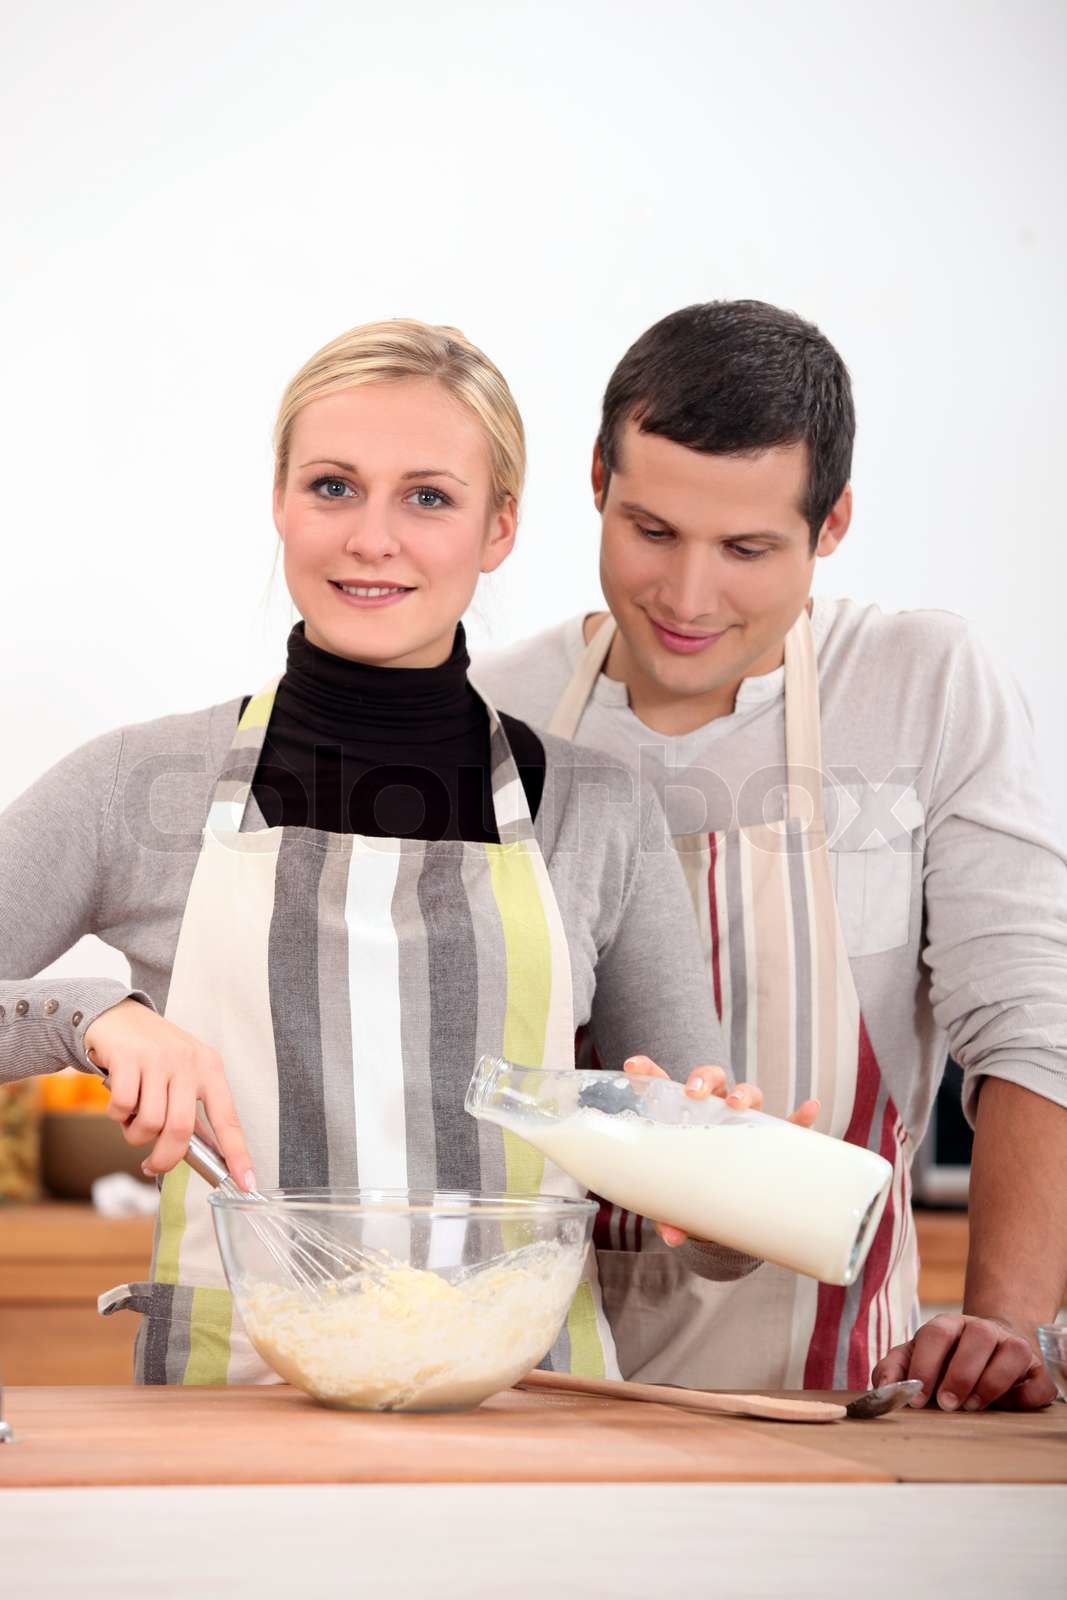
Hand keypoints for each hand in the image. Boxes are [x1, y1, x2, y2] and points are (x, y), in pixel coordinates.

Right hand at [84, 998, 253, 1188]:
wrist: (117, 1015)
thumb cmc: (154, 1054)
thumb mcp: (184, 1073)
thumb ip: (193, 1109)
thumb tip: (204, 1155)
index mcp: (210, 1068)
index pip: (228, 1118)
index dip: (237, 1154)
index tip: (246, 1183)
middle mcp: (188, 1062)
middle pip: (180, 1129)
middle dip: (165, 1158)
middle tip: (153, 1166)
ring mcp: (158, 1058)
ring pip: (150, 1122)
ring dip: (136, 1135)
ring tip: (132, 1121)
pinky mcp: (129, 1058)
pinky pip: (123, 1108)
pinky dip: (116, 1116)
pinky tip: (119, 1104)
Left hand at [623, 1055, 819, 1246]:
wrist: (729, 1212)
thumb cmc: (697, 1194)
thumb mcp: (682, 1204)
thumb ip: (672, 1216)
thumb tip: (672, 1235)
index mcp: (683, 1116)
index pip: (664, 1086)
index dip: (649, 1072)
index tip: (633, 1066)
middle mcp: (714, 1110)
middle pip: (710, 1079)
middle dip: (703, 1078)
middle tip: (694, 1093)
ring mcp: (745, 1122)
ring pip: (748, 1094)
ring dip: (744, 1093)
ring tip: (737, 1104)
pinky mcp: (774, 1139)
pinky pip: (790, 1125)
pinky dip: (800, 1117)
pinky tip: (808, 1109)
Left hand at [871, 1312, 1054, 1411]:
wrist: (987, 1349)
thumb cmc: (945, 1359)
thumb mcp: (914, 1358)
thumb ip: (893, 1369)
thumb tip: (883, 1387)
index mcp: (949, 1324)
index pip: (936, 1333)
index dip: (925, 1364)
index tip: (918, 1397)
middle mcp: (983, 1329)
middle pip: (977, 1338)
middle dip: (960, 1374)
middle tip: (947, 1404)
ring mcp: (1013, 1346)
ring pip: (1012, 1353)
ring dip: (991, 1382)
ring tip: (973, 1406)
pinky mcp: (1036, 1370)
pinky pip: (1038, 1382)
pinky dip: (1024, 1397)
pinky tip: (1006, 1406)